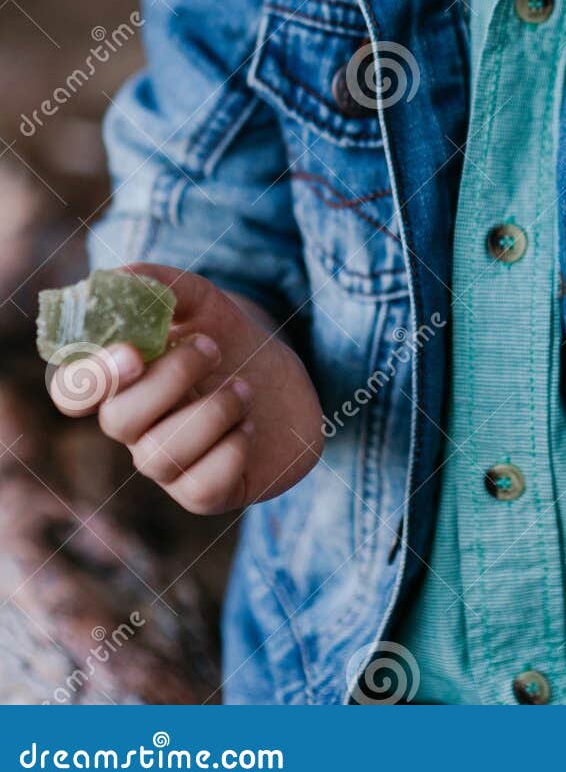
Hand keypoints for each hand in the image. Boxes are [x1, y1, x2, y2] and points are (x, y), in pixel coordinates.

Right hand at [46, 264, 323, 514]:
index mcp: (123, 381)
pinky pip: (200, 488)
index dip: (89, 379)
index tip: (134, 352)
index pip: (71, 392)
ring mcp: (168, 465)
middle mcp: (136, 427)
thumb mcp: (203, 302)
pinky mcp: (205, 493)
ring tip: (244, 387)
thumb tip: (119, 279)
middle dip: (170, 379)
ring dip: (211, 412)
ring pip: (160, 456)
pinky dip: (231, 450)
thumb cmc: (231, 343)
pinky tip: (250, 424)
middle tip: (212, 347)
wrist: (288, 384)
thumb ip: (160, 286)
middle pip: (118, 421)